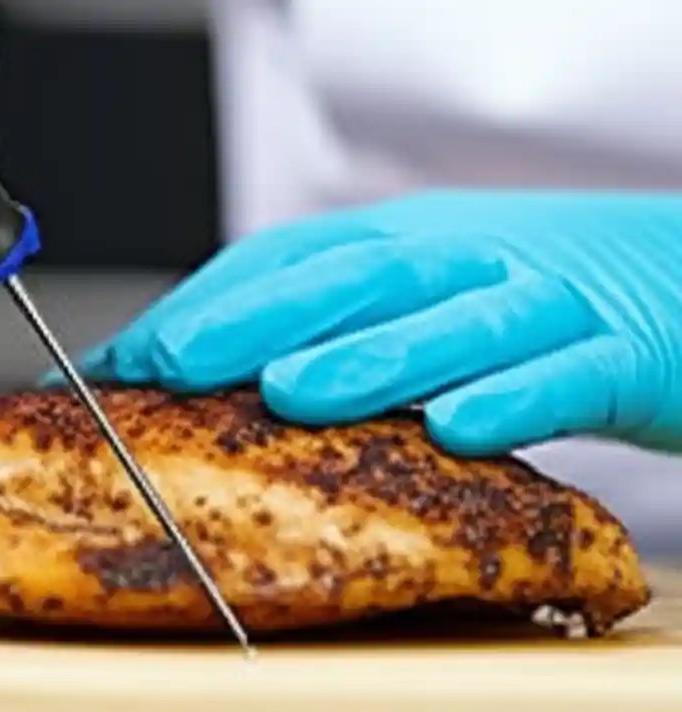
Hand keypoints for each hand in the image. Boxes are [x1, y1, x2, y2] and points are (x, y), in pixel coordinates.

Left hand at [70, 191, 681, 455]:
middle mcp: (464, 260)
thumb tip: (202, 368)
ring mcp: (544, 302)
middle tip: (175, 361)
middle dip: (257, 318)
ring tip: (289, 393)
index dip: (207, 304)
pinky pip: (564, 376)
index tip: (128, 358)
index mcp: (405, 244)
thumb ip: (332, 325)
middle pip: (356, 279)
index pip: (289, 261)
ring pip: (453, 323)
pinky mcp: (622, 354)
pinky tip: (456, 426)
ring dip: (368, 357)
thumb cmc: (530, 297)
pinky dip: (511, 396)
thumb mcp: (422, 293)